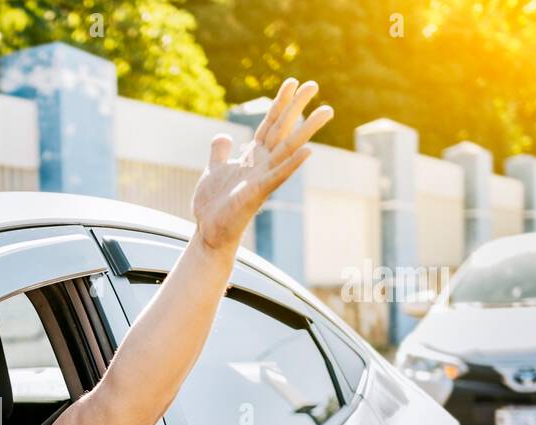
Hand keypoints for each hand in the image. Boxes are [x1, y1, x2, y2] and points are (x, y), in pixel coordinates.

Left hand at [191, 78, 333, 253]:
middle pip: (282, 129)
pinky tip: (309, 151)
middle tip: (314, 84)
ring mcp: (262, 177)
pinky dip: (292, 164)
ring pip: (288, 149)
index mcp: (252, 156)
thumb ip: (220, 152)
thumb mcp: (214, 169)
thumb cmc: (214, 204)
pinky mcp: (257, 193)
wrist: (209, 231)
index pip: (269, 123)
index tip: (292, 81)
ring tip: (326, 111)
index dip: (280, 102)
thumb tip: (223, 136)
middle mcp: (262, 163)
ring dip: (307, 130)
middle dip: (296, 106)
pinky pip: (278, 176)